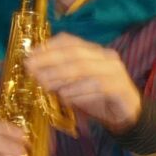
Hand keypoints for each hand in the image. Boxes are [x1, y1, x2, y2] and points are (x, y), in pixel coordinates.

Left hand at [22, 34, 142, 131]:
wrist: (126, 114)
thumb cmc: (97, 98)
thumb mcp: (74, 86)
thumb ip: (59, 77)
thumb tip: (35, 72)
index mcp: (94, 52)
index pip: (70, 42)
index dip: (48, 46)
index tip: (29, 54)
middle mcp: (105, 57)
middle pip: (74, 53)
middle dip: (50, 60)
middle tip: (31, 68)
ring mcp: (115, 71)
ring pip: (84, 68)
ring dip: (61, 76)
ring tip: (43, 83)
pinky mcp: (120, 87)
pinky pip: (98, 87)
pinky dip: (79, 91)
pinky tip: (64, 97)